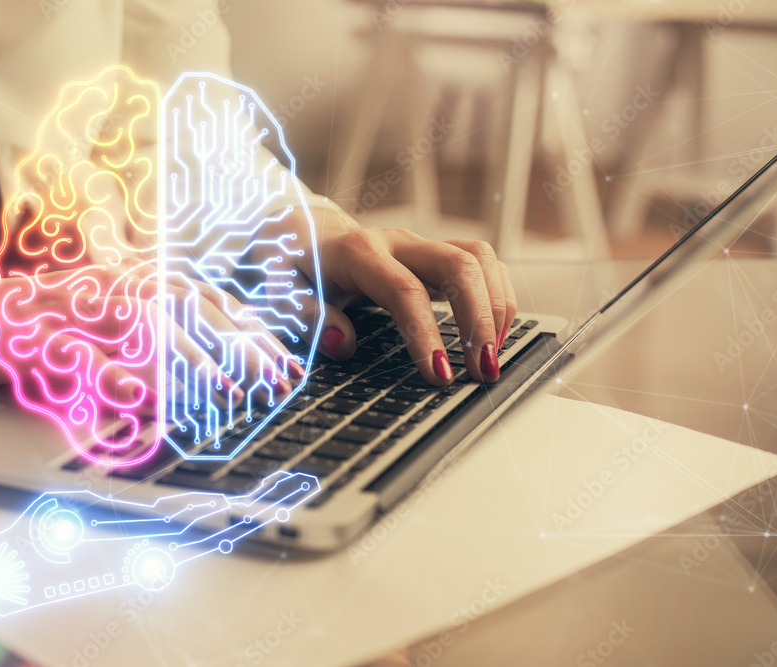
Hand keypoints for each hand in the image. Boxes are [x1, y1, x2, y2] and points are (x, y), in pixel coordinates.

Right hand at [0, 261, 292, 408]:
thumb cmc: (46, 323)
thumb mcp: (113, 323)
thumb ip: (165, 338)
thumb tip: (226, 364)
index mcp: (137, 283)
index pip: (206, 303)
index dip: (252, 333)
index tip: (288, 364)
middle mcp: (113, 289)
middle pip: (188, 313)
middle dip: (236, 349)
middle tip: (272, 384)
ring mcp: (74, 312)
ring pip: (141, 332)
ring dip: (188, 363)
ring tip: (224, 393)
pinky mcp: (34, 339)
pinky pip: (80, 359)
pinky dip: (114, 377)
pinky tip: (142, 397)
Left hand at [286, 206, 517, 384]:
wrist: (301, 231)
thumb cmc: (292, 264)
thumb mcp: (280, 290)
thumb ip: (307, 317)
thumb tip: (342, 344)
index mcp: (358, 252)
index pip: (404, 291)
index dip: (426, 334)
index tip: (440, 375)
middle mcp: (398, 243)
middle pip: (458, 266)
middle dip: (478, 320)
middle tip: (482, 371)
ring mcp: (421, 246)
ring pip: (478, 258)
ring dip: (495, 307)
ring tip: (492, 356)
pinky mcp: (435, 254)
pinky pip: (481, 264)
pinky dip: (496, 297)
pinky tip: (493, 335)